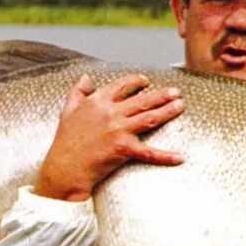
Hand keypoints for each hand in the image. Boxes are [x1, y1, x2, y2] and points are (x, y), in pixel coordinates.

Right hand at [33, 74, 184, 201]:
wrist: (64, 167)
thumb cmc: (65, 142)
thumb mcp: (67, 111)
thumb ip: (77, 92)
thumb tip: (85, 79)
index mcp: (98, 102)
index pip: (122, 85)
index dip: (136, 81)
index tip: (145, 82)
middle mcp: (110, 112)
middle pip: (142, 100)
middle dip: (161, 94)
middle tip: (176, 91)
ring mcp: (118, 130)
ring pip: (149, 117)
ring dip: (168, 111)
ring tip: (181, 106)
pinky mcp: (123, 148)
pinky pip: (149, 152)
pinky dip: (165, 156)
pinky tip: (180, 157)